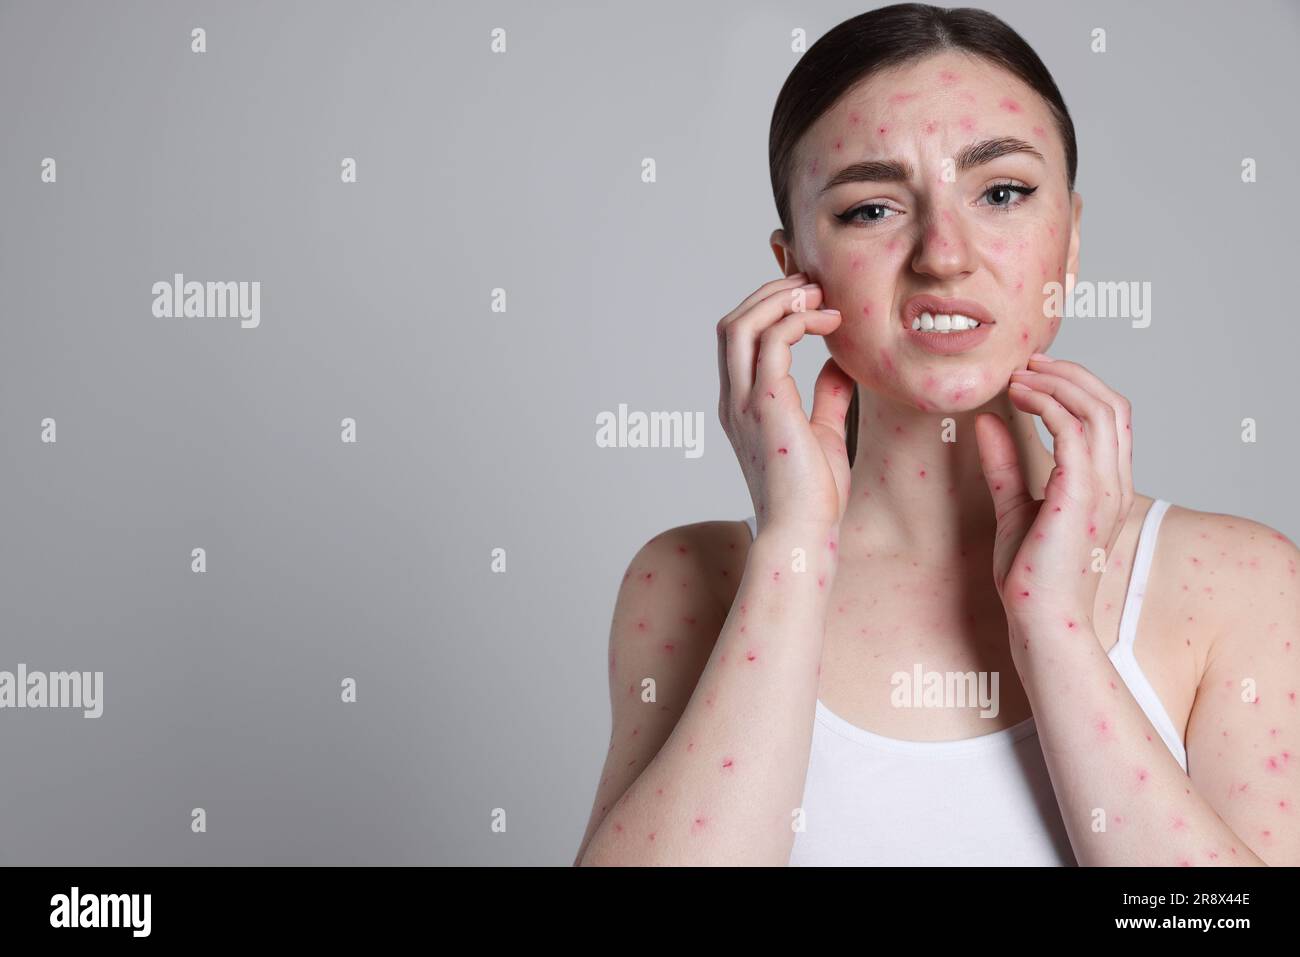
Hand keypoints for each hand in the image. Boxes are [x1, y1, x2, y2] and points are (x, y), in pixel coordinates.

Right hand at [717, 273, 853, 534]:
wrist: (802, 532)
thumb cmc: (813, 496)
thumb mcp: (824, 434)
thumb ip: (827, 396)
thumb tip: (840, 364)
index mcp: (742, 406)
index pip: (740, 340)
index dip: (768, 308)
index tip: (809, 298)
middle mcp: (735, 399)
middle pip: (733, 323)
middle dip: (771, 293)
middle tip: (813, 284)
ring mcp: (744, 401)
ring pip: (743, 324)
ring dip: (780, 299)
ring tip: (818, 294)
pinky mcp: (766, 404)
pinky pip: (772, 341)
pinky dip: (798, 320)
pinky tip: (829, 322)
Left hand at [973, 354, 1134, 636]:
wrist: (1039, 620)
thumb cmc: (1031, 576)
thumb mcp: (1012, 506)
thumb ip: (1004, 464)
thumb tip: (985, 421)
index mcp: (1108, 485)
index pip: (1111, 416)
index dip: (1078, 384)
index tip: (1035, 372)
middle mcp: (1115, 483)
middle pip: (1111, 403)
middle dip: (1071, 374)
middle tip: (1028, 363)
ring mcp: (1104, 489)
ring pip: (1097, 409)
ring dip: (1056, 384)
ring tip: (1019, 377)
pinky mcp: (1080, 495)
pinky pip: (1074, 431)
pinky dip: (1048, 405)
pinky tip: (1018, 401)